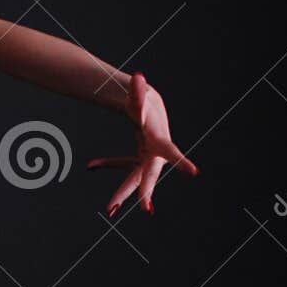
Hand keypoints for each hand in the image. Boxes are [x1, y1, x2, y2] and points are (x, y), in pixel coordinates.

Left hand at [87, 72, 198, 216]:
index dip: (183, 162)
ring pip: (133, 179)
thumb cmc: (147, 103)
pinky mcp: (138, 160)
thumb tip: (137, 76)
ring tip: (110, 210)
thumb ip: (137, 92)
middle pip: (148, 176)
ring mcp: (146, 160)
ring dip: (121, 195)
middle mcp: (155, 155)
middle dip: (146, 193)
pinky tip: (91, 165)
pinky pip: (121, 164)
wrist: (148, 107)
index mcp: (160, 142)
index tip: (195, 172)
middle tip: (146, 210)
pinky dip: (106, 163)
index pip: (172, 152)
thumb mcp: (141, 98)